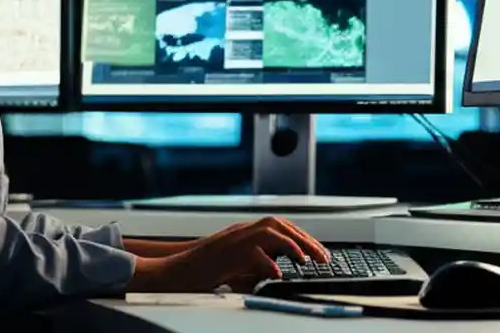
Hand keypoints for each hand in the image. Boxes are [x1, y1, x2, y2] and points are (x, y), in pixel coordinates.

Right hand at [127, 217, 327, 292]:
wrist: (176, 269)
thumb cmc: (204, 269)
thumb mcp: (236, 264)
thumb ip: (257, 262)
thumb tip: (279, 269)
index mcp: (245, 232)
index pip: (280, 226)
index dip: (302, 237)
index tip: (319, 251)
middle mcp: (242, 231)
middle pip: (280, 225)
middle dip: (306, 239)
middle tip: (323, 257)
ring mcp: (234, 240)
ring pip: (271, 232)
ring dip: (293, 244)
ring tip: (307, 260)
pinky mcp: (227, 253)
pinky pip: (253, 254)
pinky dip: (269, 263)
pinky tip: (278, 274)